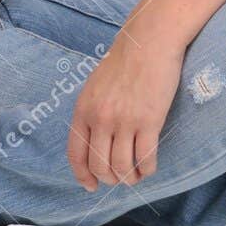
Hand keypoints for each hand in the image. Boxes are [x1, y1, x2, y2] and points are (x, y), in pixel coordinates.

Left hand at [67, 30, 184, 191]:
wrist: (150, 40)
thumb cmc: (125, 59)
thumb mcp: (95, 85)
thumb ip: (92, 111)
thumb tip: (95, 139)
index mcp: (84, 109)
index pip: (76, 154)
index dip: (83, 175)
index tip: (91, 185)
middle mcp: (100, 118)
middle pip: (100, 165)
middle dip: (109, 179)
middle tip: (120, 178)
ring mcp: (124, 121)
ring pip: (122, 167)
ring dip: (129, 178)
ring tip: (136, 176)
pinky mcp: (149, 121)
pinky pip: (145, 158)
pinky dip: (147, 170)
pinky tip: (149, 168)